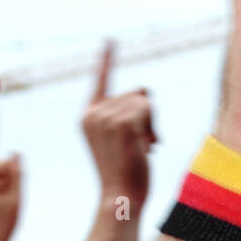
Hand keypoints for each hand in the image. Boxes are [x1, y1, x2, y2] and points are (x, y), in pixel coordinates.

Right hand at [82, 43, 156, 215]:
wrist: (121, 199)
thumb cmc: (126, 175)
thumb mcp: (124, 140)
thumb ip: (128, 114)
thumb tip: (145, 90)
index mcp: (88, 117)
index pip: (101, 81)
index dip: (106, 60)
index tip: (110, 41)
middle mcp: (93, 113)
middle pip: (133, 93)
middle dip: (145, 116)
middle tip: (144, 143)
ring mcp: (106, 117)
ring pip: (143, 101)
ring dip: (151, 124)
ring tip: (143, 148)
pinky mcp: (121, 122)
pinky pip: (147, 108)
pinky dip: (152, 127)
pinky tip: (146, 147)